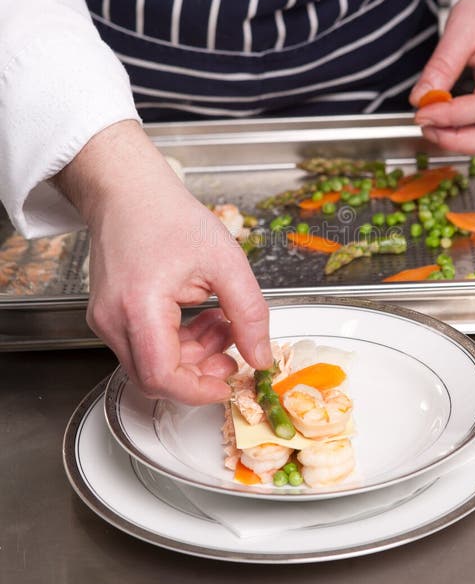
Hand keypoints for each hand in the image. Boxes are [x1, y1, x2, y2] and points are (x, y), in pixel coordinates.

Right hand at [54, 121, 271, 403]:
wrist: (129, 192)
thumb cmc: (168, 216)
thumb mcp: (226, 261)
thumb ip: (249, 314)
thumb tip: (260, 357)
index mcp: (139, 306)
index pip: (162, 376)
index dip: (198, 392)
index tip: (228, 385)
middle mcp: (113, 319)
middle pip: (156, 376)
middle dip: (200, 373)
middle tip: (233, 351)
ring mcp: (106, 320)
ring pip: (152, 363)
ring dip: (193, 354)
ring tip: (222, 323)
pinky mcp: (110, 316)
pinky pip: (144, 346)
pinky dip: (177, 341)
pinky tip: (202, 317)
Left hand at [409, 0, 474, 152]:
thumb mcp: (463, 25)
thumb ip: (442, 64)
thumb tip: (420, 98)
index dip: (449, 116)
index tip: (421, 112)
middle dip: (456, 140)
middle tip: (424, 126)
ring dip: (459, 139)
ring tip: (430, 123)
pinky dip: (464, 131)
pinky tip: (442, 119)